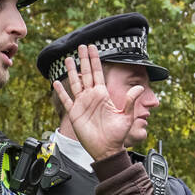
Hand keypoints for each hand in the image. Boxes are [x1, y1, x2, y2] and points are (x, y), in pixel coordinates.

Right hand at [52, 44, 143, 160]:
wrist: (106, 149)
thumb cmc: (117, 135)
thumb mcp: (127, 116)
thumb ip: (131, 101)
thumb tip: (139, 87)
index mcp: (103, 95)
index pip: (98, 73)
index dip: (95, 60)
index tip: (94, 47)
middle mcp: (91, 97)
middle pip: (86, 74)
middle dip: (84, 59)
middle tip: (81, 46)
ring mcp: (82, 104)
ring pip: (75, 83)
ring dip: (72, 71)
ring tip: (68, 59)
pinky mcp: (74, 114)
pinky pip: (66, 100)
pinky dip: (61, 92)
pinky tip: (56, 83)